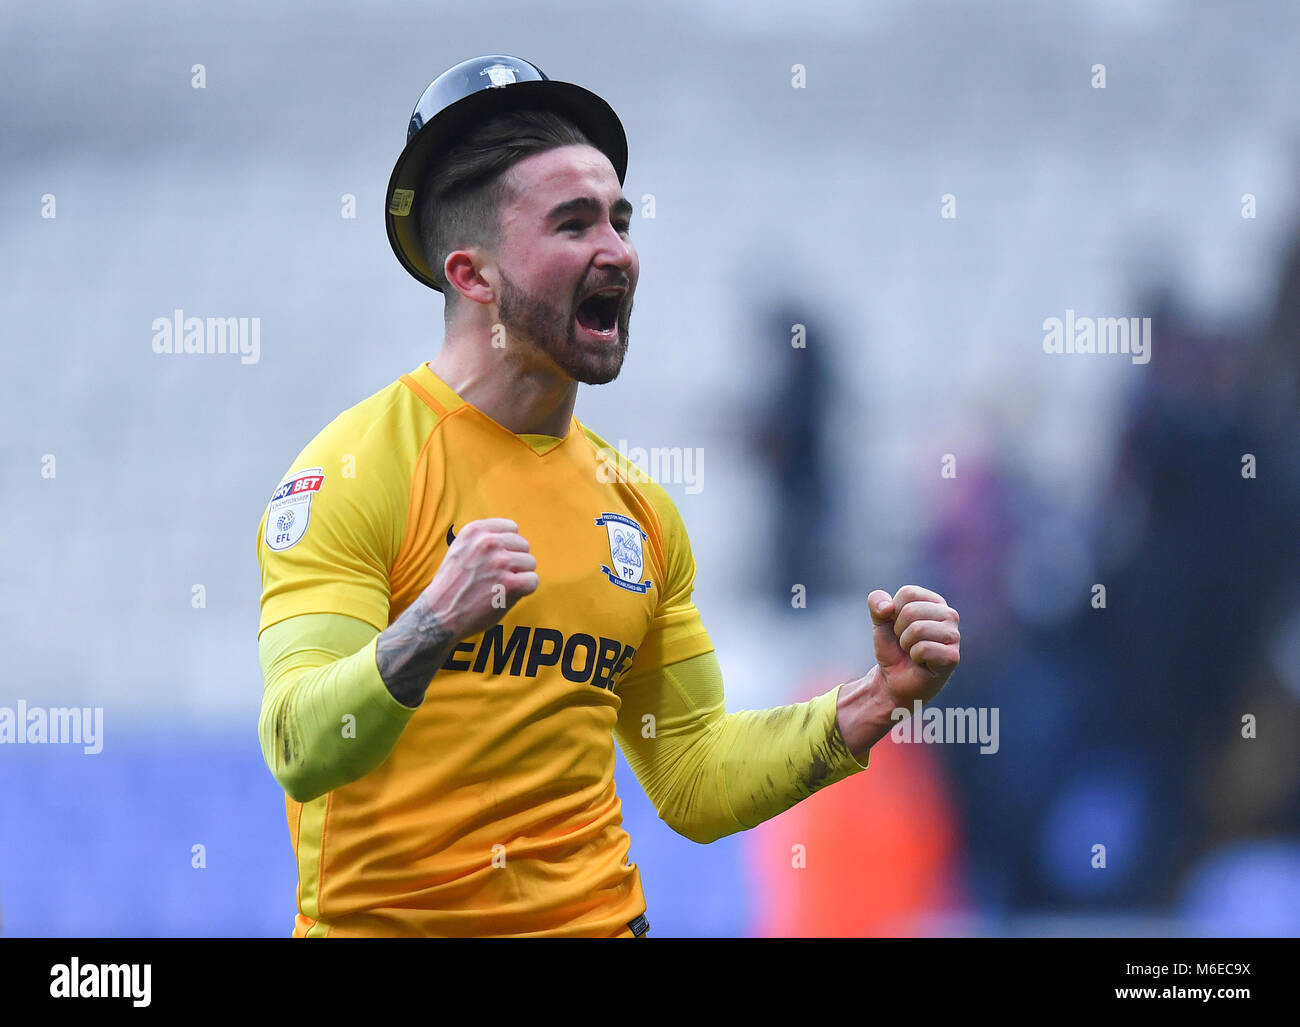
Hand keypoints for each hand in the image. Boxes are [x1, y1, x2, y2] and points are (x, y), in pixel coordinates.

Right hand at [422, 518, 537, 640]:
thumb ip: (483, 540)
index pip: (511, 528)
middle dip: (515, 561)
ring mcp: (500, 562)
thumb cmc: (452, 585)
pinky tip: (508, 595)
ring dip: (519, 576)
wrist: (439, 614)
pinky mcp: (510, 583)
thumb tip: (512, 536)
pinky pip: (533, 580)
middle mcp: (488, 542)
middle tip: (497, 577)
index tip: (497, 560)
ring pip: (530, 563)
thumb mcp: (460, 549)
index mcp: (475, 531)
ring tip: (499, 586)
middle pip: (523, 545)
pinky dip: (525, 590)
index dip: (508, 546)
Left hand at [867, 585, 959, 707]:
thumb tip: (887, 607)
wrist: (893, 680)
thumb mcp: (879, 620)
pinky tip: (921, 662)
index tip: (899, 627)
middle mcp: (949, 615)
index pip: (908, 593)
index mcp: (935, 602)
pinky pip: (923, 649)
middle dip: (899, 630)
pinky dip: (914, 657)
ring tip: (913, 652)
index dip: (894, 612)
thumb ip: (877, 602)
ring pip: (917, 629)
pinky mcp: (953, 657)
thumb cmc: (892, 648)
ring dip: (906, 644)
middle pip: (911, 611)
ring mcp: (954, 636)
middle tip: (905, 642)